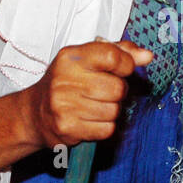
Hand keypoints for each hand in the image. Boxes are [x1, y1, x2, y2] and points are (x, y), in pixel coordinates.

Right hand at [28, 40, 153, 147]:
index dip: (126, 65)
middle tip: (103, 92)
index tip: (122, 69)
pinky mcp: (67, 127)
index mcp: (71, 57)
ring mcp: (64, 105)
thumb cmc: (66, 83)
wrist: (34, 114)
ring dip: (110, 111)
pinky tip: (89, 120)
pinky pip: (106, 129)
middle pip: (118, 88)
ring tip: (93, 106)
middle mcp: (65, 79)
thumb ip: (119, 53)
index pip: (112, 56)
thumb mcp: (86, 60)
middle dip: (117, 92)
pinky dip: (103, 127)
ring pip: (114, 111)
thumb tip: (147, 56)